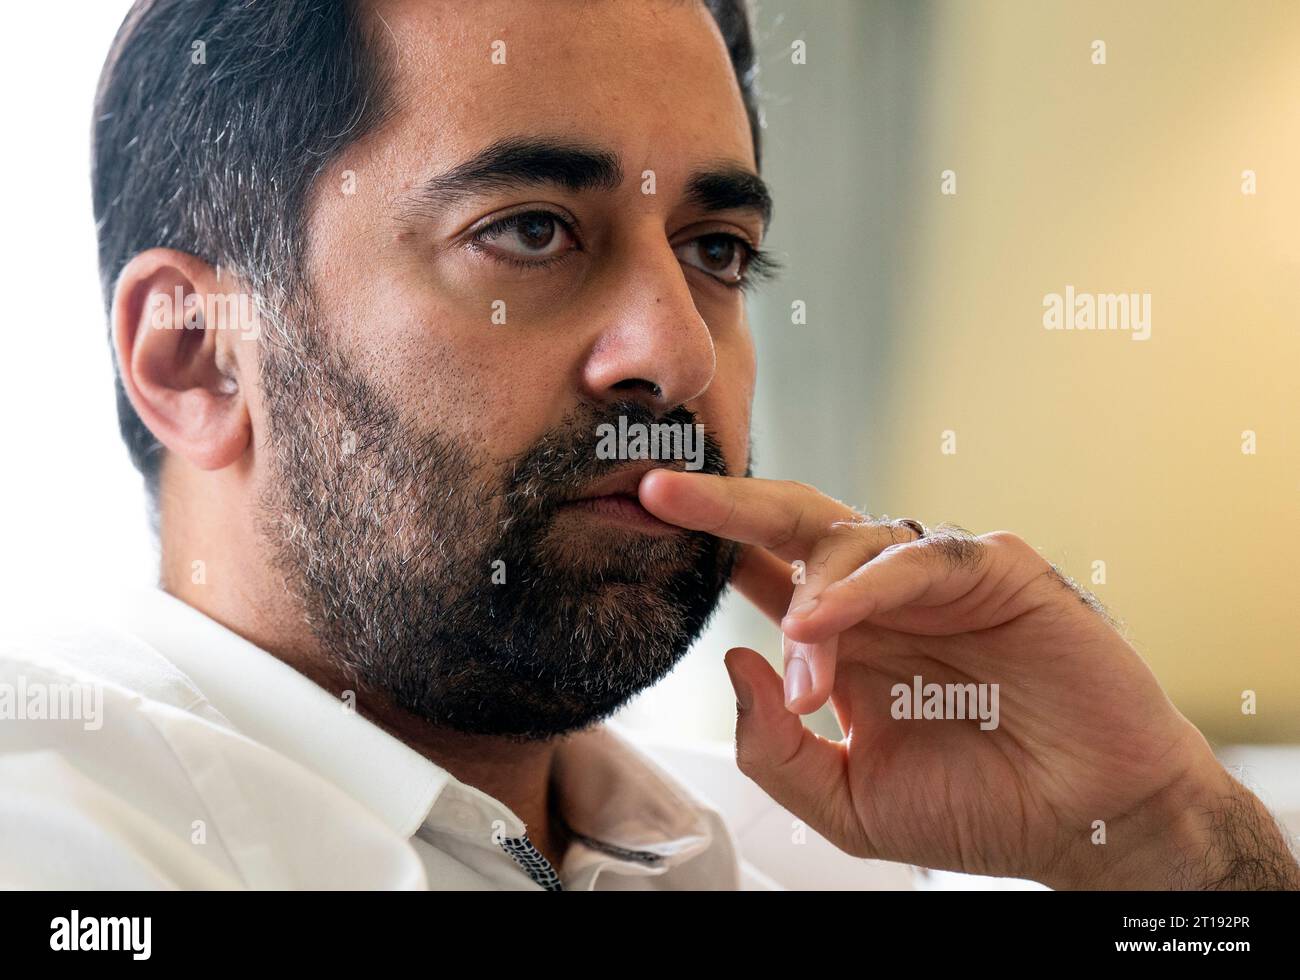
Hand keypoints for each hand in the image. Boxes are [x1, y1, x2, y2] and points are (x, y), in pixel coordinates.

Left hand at [638, 470, 1299, 888]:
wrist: (1087, 823)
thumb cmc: (978, 806)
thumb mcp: (846, 800)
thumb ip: (775, 747)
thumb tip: (733, 663)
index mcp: (844, 640)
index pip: (764, 573)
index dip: (707, 546)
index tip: (641, 523)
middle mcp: (883, 599)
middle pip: (792, 525)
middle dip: (724, 504)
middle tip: (660, 493)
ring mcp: (937, 580)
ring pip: (852, 536)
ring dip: (812, 591)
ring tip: (805, 652)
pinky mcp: (997, 572)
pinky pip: (921, 558)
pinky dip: (867, 585)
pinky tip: (825, 621)